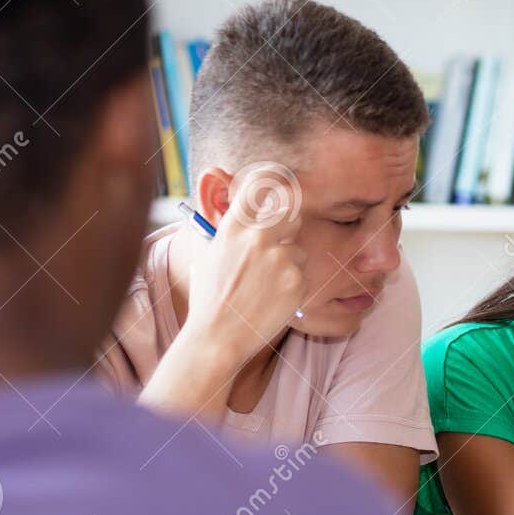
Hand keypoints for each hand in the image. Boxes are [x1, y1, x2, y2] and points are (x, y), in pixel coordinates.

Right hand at [177, 185, 306, 367]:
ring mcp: (280, 257)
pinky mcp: (296, 279)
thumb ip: (230, 233)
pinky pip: (303, 273)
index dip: (273, 179)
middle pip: (291, 216)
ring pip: (298, 250)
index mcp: (233, 226)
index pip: (258, 185)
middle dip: (289, 231)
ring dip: (290, 264)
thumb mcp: (211, 256)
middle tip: (276, 251)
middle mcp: (257, 236)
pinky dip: (294, 285)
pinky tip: (274, 299)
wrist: (218, 336)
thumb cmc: (210, 298)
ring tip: (266, 287)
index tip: (282, 178)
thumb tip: (241, 214)